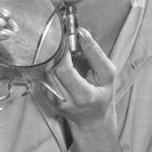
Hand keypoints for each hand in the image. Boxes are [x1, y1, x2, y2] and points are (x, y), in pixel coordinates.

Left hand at [40, 27, 123, 151]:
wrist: (92, 118)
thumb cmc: (102, 94)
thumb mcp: (107, 75)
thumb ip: (96, 54)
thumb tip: (81, 32)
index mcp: (84, 96)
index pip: (64, 70)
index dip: (63, 52)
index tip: (68, 38)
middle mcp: (66, 101)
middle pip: (52, 69)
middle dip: (58, 52)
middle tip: (65, 41)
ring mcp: (54, 101)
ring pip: (46, 72)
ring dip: (54, 57)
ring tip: (64, 50)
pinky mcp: (47, 98)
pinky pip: (44, 77)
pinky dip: (50, 65)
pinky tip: (60, 61)